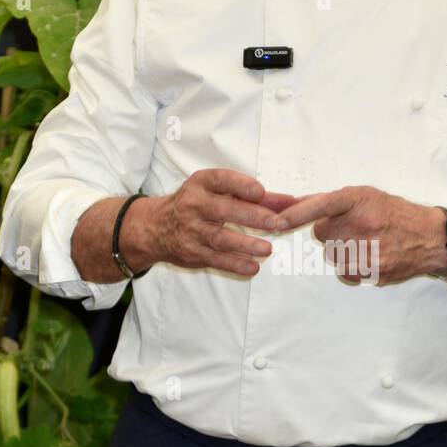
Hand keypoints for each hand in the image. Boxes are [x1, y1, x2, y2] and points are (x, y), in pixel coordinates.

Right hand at [155, 169, 299, 277]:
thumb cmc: (197, 204)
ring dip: (245, 244)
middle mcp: (193, 205)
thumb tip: (291, 202)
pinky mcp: (192, 252)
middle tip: (275, 223)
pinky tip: (253, 267)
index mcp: (201, 184)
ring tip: (267, 249)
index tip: (261, 191)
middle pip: (223, 210)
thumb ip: (254, 197)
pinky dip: (235, 264)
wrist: (156, 228)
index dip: (241, 185)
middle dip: (250, 216)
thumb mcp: (218, 192)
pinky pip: (215, 259)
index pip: (221, 180)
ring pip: (219, 238)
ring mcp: (191, 231)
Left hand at [273, 186, 446, 284]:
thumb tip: (291, 203)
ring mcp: (368, 250)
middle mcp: (363, 223)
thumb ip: (329, 201)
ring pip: (333, 255)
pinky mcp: (373, 272)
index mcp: (360, 200)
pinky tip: (371, 256)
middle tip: (355, 227)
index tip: (275, 223)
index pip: (321, 205)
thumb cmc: (395, 213)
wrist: (431, 238)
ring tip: (367, 243)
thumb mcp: (367, 196)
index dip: (295, 215)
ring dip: (342, 250)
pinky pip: (345, 272)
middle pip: (323, 233)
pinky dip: (352, 266)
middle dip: (332, 231)